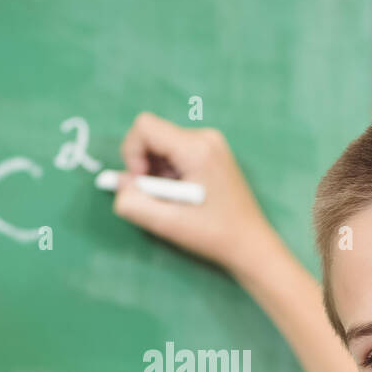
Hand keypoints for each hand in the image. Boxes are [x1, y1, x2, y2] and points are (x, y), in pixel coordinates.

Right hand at [110, 112, 279, 279]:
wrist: (250, 244)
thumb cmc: (213, 234)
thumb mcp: (166, 223)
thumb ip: (133, 202)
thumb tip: (121, 184)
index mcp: (196, 148)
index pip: (144, 127)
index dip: (131, 154)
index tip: (142, 183)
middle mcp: (205, 137)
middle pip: (152, 136)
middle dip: (144, 167)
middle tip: (157, 197)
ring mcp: (210, 144)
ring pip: (162, 147)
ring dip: (156, 173)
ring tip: (173, 200)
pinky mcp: (211, 153)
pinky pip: (175, 154)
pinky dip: (168, 174)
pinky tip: (182, 196)